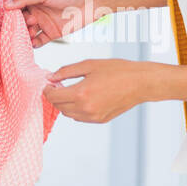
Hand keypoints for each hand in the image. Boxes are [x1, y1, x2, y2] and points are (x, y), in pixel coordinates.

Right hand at [3, 0, 95, 46]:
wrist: (89, 1)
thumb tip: (7, 5)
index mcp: (33, 1)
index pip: (17, 9)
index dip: (10, 14)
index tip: (4, 19)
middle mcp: (37, 13)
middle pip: (21, 22)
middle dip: (17, 27)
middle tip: (15, 29)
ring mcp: (44, 24)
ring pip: (29, 33)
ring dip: (24, 36)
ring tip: (22, 37)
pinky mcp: (52, 34)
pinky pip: (40, 41)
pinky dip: (34, 44)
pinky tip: (31, 44)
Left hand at [42, 58, 156, 122]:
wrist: (140, 83)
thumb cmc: (117, 71)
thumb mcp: (89, 65)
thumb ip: (66, 71)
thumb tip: (51, 77)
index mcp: (81, 93)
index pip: (53, 96)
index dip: (47, 90)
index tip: (48, 83)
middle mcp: (86, 109)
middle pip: (59, 107)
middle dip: (54, 96)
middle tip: (57, 84)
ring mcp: (93, 117)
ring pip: (68, 114)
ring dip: (64, 104)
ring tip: (70, 90)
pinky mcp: (101, 120)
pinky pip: (80, 118)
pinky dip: (76, 110)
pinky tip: (81, 97)